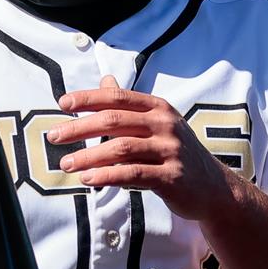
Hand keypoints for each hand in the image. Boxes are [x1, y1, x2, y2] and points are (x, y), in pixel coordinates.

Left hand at [49, 76, 239, 220]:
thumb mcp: (158, 123)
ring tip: (66, 164)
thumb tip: (105, 80)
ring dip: (88, 156)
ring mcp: (170, 150)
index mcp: (158, 108)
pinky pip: (133, 174)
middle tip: (54, 136)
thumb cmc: (177, 153)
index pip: (118, 97)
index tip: (63, 103)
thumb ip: (129, 106)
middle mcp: (165, 124)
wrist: (214, 188)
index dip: (88, 98)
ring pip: (120, 148)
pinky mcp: (171, 176)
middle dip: (79, 127)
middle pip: (114, 121)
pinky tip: (88, 180)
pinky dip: (107, 176)